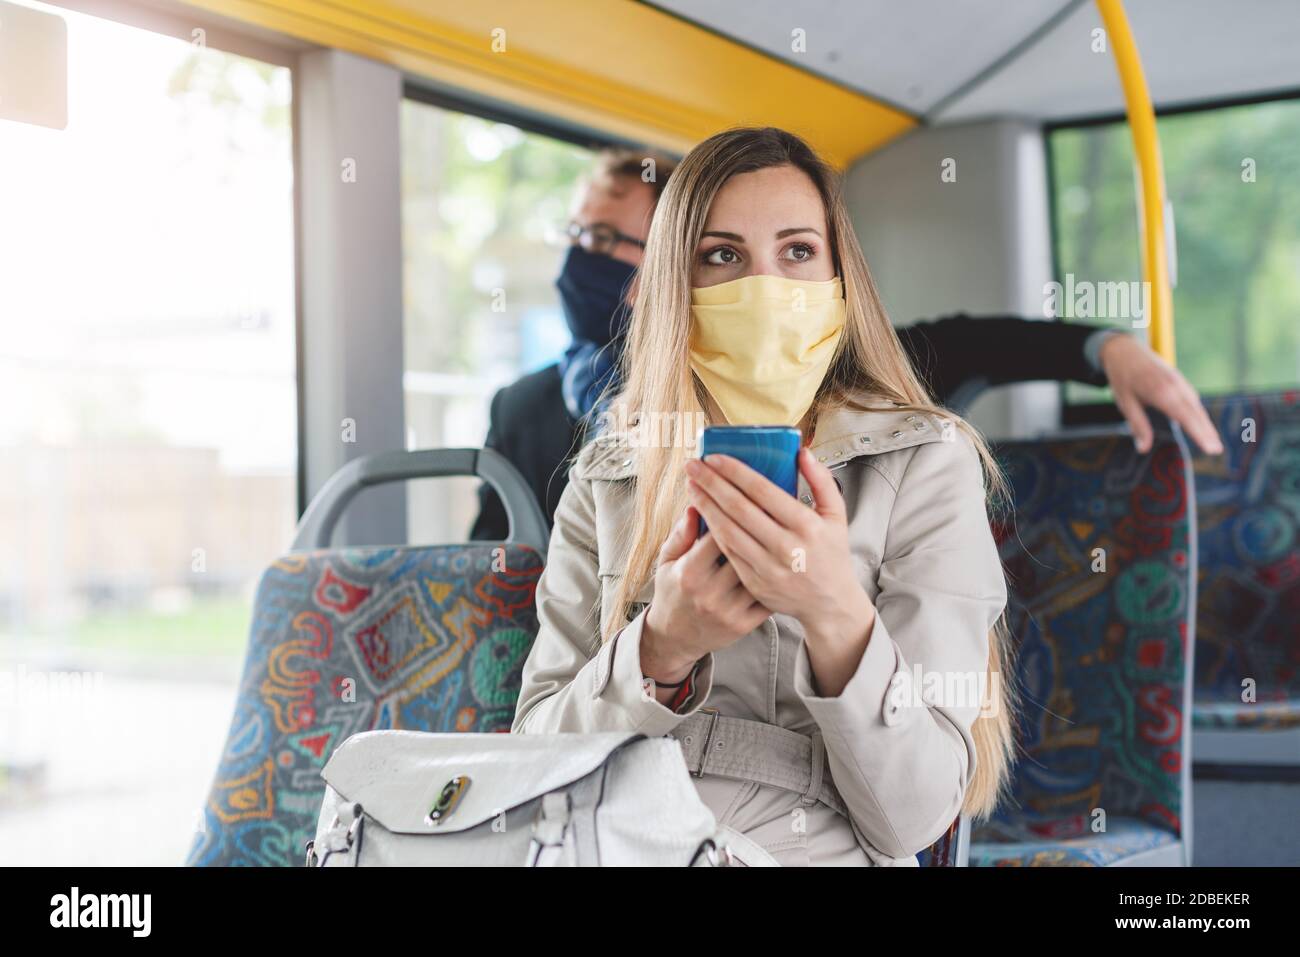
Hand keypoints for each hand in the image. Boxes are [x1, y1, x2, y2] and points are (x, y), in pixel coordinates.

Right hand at [640, 506, 770, 683]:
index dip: (734, 515)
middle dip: (758, 529)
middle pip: (744, 553)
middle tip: (772, 511)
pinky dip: (776, 578)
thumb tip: (696, 505)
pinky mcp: (744, 624)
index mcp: (690, 573)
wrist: (674, 637)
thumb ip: (681, 533)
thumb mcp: (667, 560)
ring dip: (772, 552)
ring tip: (783, 533)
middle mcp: (710, 593)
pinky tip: (783, 562)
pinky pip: (767, 597)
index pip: (718, 535)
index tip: (746, 498)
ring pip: (760, 574)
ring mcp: (729, 611)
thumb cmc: (672, 591)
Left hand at [684, 448, 874, 647]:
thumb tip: (802, 453)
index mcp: (806, 526)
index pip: (762, 491)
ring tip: (691, 486)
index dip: (734, 472)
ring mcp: (768, 568)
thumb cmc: (831, 553)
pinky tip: (701, 514)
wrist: (829, 602)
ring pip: (727, 531)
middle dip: (711, 483)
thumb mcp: (836, 515)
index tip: (714, 457)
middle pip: (738, 508)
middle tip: (693, 465)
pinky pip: (728, 551)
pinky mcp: (755, 582)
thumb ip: (822, 481)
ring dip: (705, 506)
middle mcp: (786, 547)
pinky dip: (711, 531)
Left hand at [1100, 334, 1222, 454]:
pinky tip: (1201, 424)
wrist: (1124, 349)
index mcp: (1161, 391)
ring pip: (1196, 405)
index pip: (1184, 416)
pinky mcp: (1180, 379)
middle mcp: (1175, 385)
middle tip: (1216, 451)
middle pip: (1195, 412)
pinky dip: (1198, 412)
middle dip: (1207, 432)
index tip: (1210, 447)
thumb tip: (1143, 449)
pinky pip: (1192, 398)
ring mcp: (1179, 381)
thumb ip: (1137, 425)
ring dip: (1205, 423)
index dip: (1199, 433)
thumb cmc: (1122, 377)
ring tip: (1213, 442)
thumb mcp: (1125, 402)